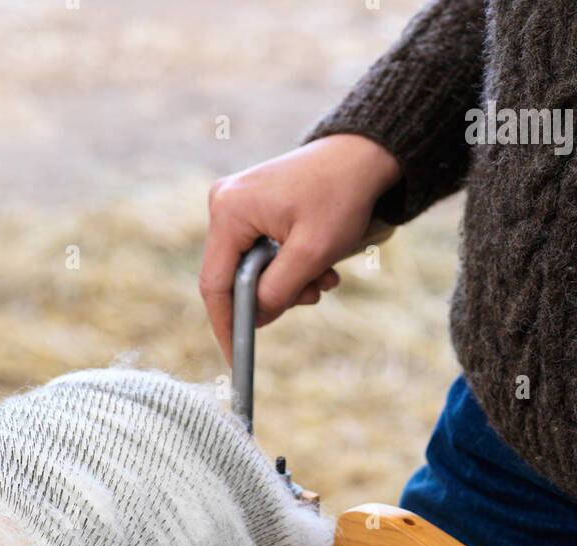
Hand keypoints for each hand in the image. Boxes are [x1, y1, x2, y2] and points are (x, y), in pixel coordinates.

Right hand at [199, 134, 401, 359]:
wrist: (362, 155)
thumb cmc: (340, 196)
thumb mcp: (312, 254)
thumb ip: (277, 292)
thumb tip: (255, 320)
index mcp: (229, 212)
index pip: (214, 284)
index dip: (225, 325)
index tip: (235, 358)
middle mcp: (223, 205)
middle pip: (232, 278)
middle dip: (271, 298)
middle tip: (310, 298)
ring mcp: (236, 205)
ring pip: (250, 270)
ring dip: (288, 284)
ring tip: (324, 277)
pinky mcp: (251, 208)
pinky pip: (260, 254)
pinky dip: (289, 268)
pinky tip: (319, 264)